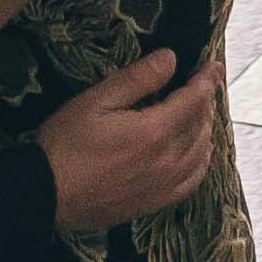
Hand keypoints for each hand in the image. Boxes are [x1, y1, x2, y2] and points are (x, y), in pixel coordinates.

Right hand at [41, 48, 215, 236]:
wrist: (47, 193)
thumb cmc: (67, 143)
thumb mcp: (97, 99)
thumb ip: (138, 79)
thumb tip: (171, 58)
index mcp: (156, 131)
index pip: (195, 99)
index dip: (207, 79)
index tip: (214, 65)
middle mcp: (168, 160)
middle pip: (202, 125)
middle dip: (205, 102)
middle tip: (201, 85)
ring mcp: (164, 185)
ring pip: (202, 153)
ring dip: (206, 130)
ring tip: (200, 114)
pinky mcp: (155, 202)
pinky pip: (192, 181)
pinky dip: (202, 162)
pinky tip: (196, 154)